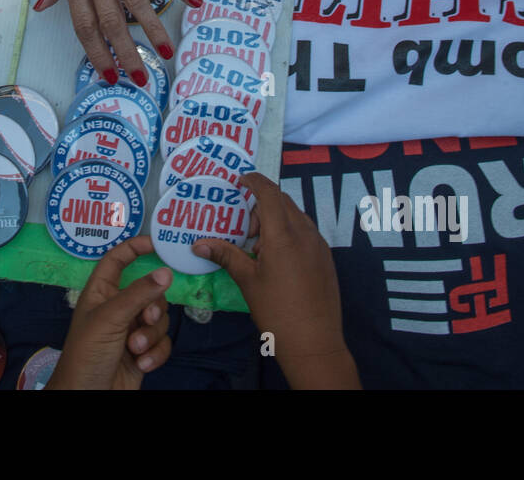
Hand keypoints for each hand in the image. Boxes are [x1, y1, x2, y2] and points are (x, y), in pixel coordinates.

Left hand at [31, 0, 200, 83]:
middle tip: (143, 79)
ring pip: (139, 1)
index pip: (85, 26)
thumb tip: (45, 8)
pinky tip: (196, 2)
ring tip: (168, 52)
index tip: (109, 75)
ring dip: (154, 30)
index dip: (97, 54)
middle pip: (114, 22)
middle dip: (128, 55)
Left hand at [47, 236, 172, 388]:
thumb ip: (139, 293)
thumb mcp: (110, 318)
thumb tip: (166, 272)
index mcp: (101, 292)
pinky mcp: (143, 351)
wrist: (87, 396)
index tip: (157, 243)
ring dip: (151, 335)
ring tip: (135, 348)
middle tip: (146, 318)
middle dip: (153, 307)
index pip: (117, 260)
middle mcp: (118, 307)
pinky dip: (156, 353)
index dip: (134, 248)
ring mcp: (132, 329)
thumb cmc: (87, 353)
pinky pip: (163, 342)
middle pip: (150, 292)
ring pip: (160, 319)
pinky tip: (142, 363)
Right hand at [194, 172, 360, 388]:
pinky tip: (277, 258)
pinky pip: (306, 232)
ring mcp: (319, 245)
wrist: (314, 342)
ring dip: (276, 219)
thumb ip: (226, 255)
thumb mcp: (247, 281)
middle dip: (262, 204)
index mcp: (283, 235)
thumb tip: (198, 244)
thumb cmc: (276, 311)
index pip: (269, 193)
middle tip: (245, 227)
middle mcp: (305, 233)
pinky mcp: (326, 258)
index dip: (254, 181)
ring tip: (259, 245)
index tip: (240, 181)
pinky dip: (289, 232)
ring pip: (296, 216)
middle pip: (283, 202)